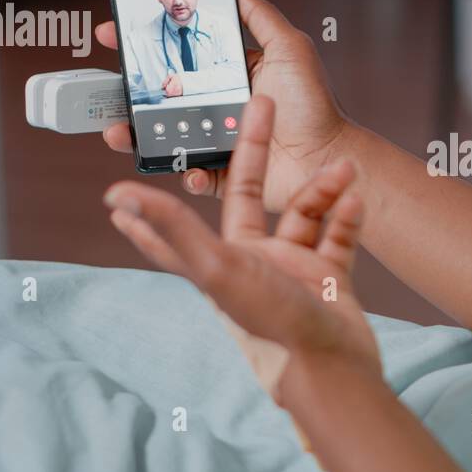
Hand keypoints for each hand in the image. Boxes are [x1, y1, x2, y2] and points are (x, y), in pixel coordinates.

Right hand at [96, 0, 349, 210]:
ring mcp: (214, 140)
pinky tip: (187, 167)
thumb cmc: (313, 105)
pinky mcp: (220, 174)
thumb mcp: (290, 47)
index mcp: (228, 73)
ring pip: (162, 136)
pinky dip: (183, 172)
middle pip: (159, 95)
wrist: (327, 159)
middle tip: (102, 83)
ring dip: (134, 134)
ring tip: (117, 131)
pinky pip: (190, 173)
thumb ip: (259, 15)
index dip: (143, 41)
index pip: (176, 52)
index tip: (112, 30)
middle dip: (124, 90)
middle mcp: (217, 105)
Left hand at [103, 93, 378, 406]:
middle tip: (263, 106)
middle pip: (251, 197)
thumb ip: (172, 227)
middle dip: (256, 152)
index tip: (120, 193)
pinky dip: (348, 217)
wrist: (335, 365)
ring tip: (344, 169)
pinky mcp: (329, 280)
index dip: (148, 210)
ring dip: (324, 188)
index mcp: (219, 263)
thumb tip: (116, 196)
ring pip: (305, 214)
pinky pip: (338, 238)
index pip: (175, 226)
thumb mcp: (217, 267)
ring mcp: (292, 270)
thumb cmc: (271, 322)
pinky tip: (356, 200)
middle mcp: (254, 263)